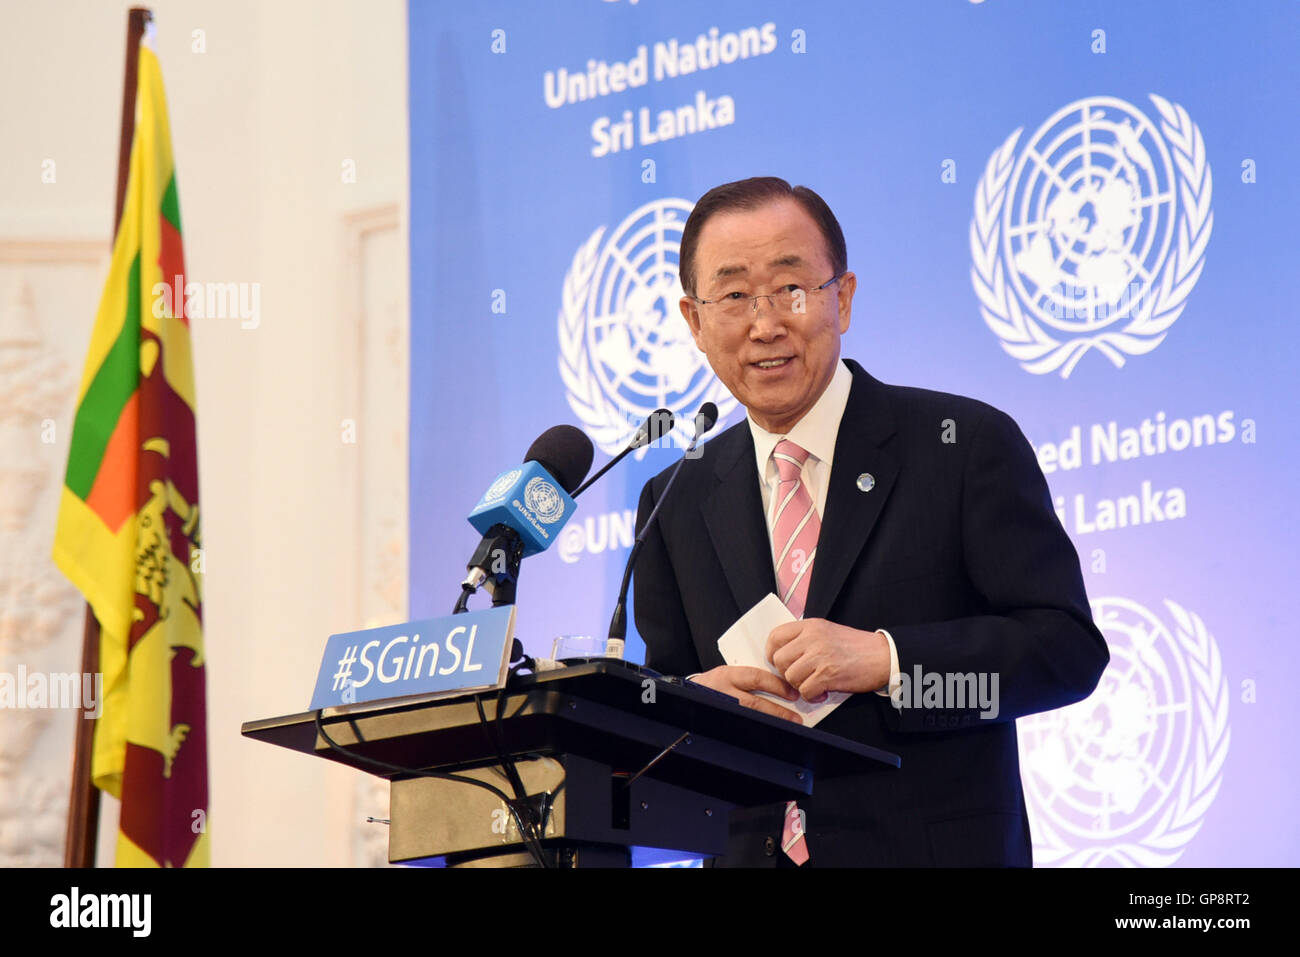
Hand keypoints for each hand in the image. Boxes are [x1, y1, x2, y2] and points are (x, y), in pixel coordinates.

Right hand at [688, 665, 802, 723]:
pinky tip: (771, 733)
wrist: (690, 694)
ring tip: (787, 727)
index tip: (793, 693)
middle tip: (796, 717)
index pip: (756, 677)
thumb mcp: (730, 674)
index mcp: (728, 675)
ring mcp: (723, 709)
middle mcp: (724, 693)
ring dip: (771, 723)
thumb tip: (780, 683)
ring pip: (750, 718)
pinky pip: (743, 727)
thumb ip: (750, 677)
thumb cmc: (713, 683)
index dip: (777, 686)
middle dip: (778, 711)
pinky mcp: (723, 723)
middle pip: (754, 703)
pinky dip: (760, 731)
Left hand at [766, 619, 889, 701]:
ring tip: (814, 685)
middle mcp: (812, 638)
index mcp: (811, 626)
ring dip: (800, 685)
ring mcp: (820, 656)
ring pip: (790, 676)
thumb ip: (806, 639)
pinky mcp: (828, 674)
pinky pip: (805, 690)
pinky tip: (822, 693)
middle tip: (800, 677)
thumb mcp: (828, 632)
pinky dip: (812, 696)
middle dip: (786, 673)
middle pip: (780, 659)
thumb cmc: (857, 647)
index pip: (776, 636)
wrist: (884, 656)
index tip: (777, 661)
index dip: (771, 652)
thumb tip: (786, 655)